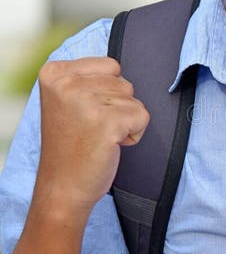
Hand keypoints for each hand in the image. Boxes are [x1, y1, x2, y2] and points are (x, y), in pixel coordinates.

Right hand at [36, 57, 149, 214]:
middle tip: (92, 129)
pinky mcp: (107, 122)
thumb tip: (120, 67)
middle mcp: (67, 83)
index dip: (107, 92)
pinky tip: (110, 145)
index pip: (110, 66)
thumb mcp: (66, 100)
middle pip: (124, 82)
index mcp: (54, 72)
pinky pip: (142, 117)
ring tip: (99, 137)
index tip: (85, 114)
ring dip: (125, 121)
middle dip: (117, 108)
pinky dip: (134, 134)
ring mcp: (86, 101)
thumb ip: (87, 78)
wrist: (62, 187)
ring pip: (134, 100)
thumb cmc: (71, 145)